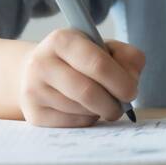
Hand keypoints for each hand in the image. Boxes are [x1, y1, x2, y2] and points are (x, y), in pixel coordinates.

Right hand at [16, 28, 143, 126]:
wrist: (37, 72)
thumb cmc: (79, 59)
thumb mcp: (103, 47)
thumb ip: (127, 57)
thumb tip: (131, 80)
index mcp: (62, 40)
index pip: (97, 64)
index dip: (121, 81)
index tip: (132, 91)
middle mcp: (42, 63)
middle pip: (88, 92)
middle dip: (113, 104)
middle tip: (122, 106)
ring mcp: (34, 90)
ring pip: (81, 110)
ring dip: (100, 111)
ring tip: (101, 103)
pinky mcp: (34, 114)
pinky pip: (72, 124)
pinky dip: (87, 120)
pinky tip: (85, 109)